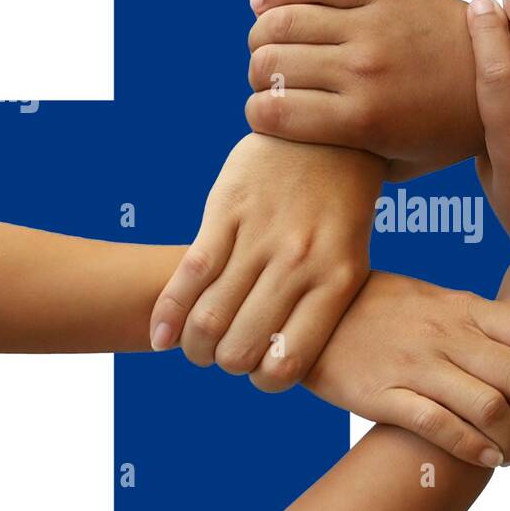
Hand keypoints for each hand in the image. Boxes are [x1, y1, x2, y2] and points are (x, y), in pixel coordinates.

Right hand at [149, 133, 380, 390]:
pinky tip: (161, 336)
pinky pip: (190, 274)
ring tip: (194, 347)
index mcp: (337, 282)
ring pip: (209, 318)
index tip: (257, 370)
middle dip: (224, 363)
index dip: (262, 380)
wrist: (330, 130)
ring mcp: (262, 236)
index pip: (287, 363)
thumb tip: (279, 360)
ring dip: (193, 345)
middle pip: (240, 348)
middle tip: (222, 356)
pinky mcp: (228, 210)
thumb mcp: (349, 257)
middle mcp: (300, 263)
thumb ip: (318, 303)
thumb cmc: (342, 207)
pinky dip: (168, 313)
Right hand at [244, 0, 479, 180]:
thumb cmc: (447, 129)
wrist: (504, 71)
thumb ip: (348, 161)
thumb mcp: (400, 165)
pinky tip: (264, 3)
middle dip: (256, 77)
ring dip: (261, 35)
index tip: (265, 115)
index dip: (256, 115)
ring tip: (267, 45)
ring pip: (282, 21)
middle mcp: (362, 71)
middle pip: (267, 66)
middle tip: (268, 81)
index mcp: (363, 120)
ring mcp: (372, 26)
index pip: (270, 114)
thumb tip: (297, 153)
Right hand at [305, 272, 509, 466]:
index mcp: (467, 308)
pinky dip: (473, 449)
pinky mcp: (382, 393)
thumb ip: (482, 324)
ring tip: (509, 453)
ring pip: (490, 408)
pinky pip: (440, 426)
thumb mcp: (438, 300)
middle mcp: (448, 334)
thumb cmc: (380, 309)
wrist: (309, 311)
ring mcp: (415, 363)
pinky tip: (485, 459)